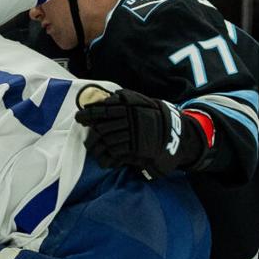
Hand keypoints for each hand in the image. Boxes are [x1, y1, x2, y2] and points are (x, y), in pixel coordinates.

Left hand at [75, 87, 206, 177]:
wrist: (177, 136)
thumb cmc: (159, 120)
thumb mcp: (144, 104)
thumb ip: (127, 100)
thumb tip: (107, 99)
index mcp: (131, 104)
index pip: (104, 108)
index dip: (90, 113)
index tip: (80, 117)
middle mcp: (130, 117)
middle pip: (102, 125)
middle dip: (91, 132)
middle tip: (86, 137)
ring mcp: (133, 132)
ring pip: (106, 139)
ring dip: (96, 145)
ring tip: (92, 148)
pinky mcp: (136, 147)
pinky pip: (115, 152)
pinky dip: (107, 157)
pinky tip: (104, 159)